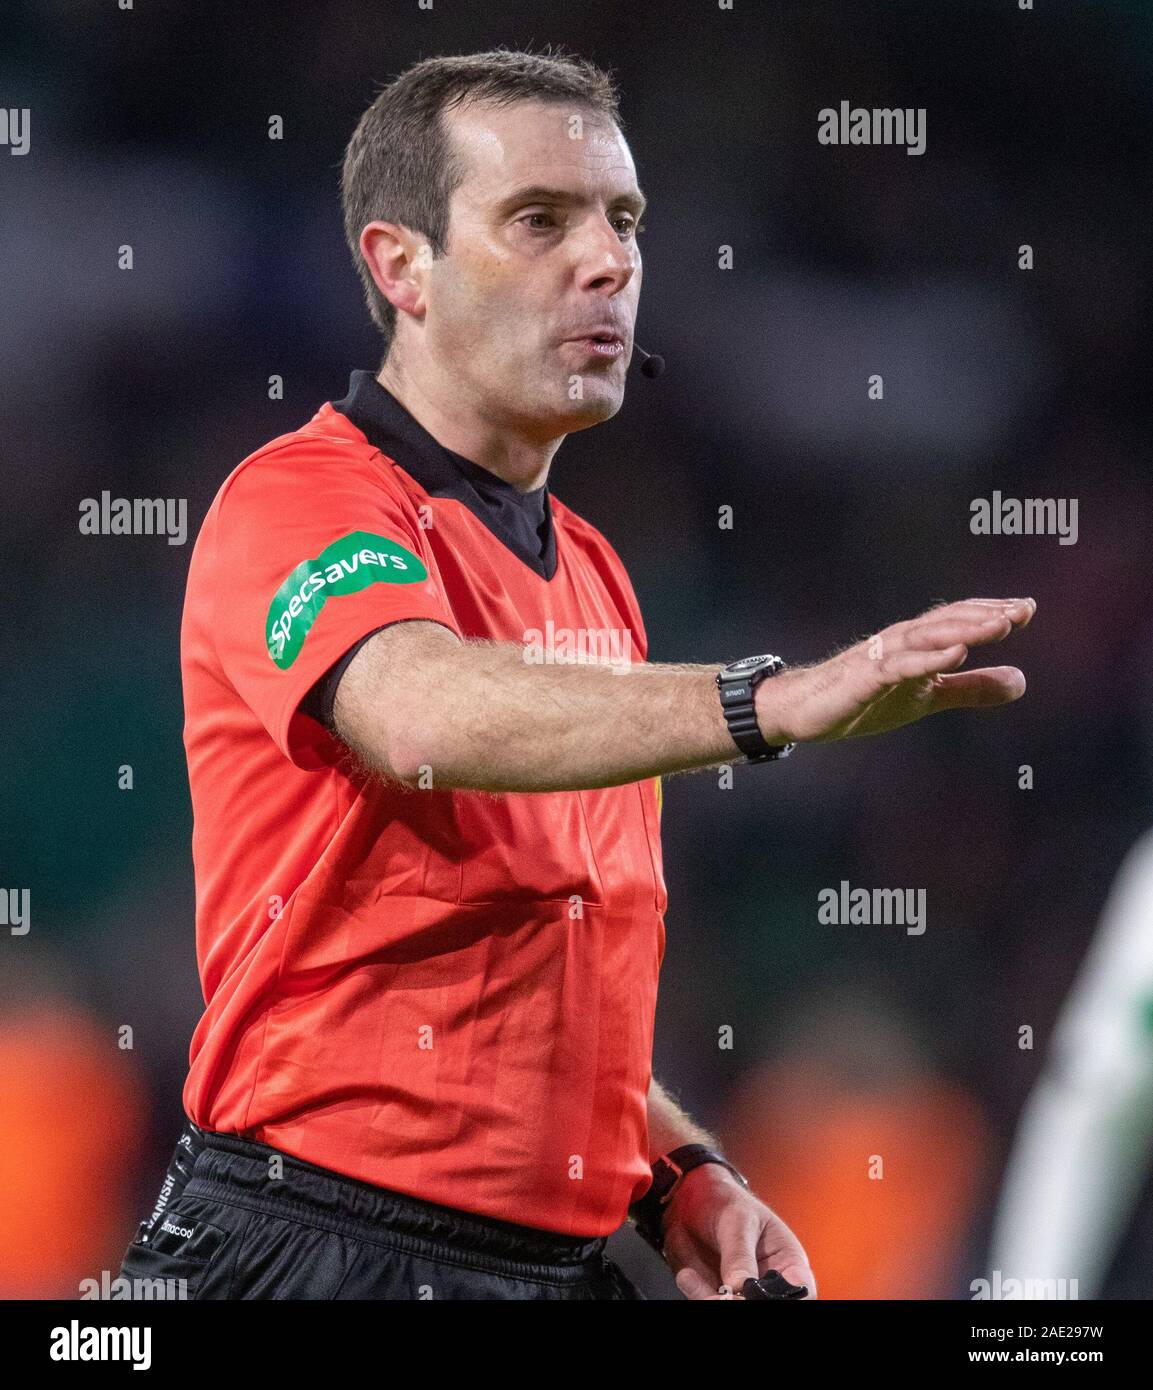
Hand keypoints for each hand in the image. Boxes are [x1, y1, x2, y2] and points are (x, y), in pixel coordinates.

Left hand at [660, 1164, 815, 1300]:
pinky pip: (710, 1303)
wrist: (690, 1198)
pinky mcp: (717, 1293)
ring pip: (734, 1306)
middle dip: (742, 1301)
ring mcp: (742, 1290)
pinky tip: (687, 1276)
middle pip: (766, 1304)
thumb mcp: (738, 1218)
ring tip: (692, 1279)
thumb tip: (741, 1285)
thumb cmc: (725, 1200)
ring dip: (714, 1301)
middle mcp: (768, 1282)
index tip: (756, 1292)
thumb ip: (740, 1253)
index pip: (801, 1290)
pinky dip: (698, 1296)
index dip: (786, 1298)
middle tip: (722, 1293)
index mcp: (787, 1261)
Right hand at [757, 597, 1036, 744]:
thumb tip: (1022, 681)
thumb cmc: (865, 699)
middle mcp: (901, 639)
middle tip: (1022, 611)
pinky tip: (957, 654)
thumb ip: (972, 688)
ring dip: (966, 628)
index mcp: (917, 641)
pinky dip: (930, 658)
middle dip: (985, 614)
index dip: (992, 611)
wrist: (806, 710)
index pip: (959, 619)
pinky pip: (901, 665)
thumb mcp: (929, 697)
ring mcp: (882, 656)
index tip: (1028, 609)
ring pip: (928, 636)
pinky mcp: (865, 677)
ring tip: (1002, 625)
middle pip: (948, 620)